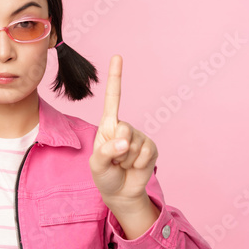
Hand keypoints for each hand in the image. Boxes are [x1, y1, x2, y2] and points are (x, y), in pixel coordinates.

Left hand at [89, 55, 158, 209]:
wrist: (120, 191)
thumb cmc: (104, 175)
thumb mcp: (97, 164)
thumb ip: (106, 152)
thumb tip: (124, 142)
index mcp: (108, 125)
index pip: (113, 98)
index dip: (115, 77)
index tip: (117, 57)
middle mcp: (124, 127)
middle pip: (124, 129)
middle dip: (117, 150)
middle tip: (114, 160)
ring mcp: (139, 137)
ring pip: (134, 145)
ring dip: (127, 160)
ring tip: (122, 165)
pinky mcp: (152, 148)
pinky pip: (146, 153)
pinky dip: (138, 164)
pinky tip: (134, 167)